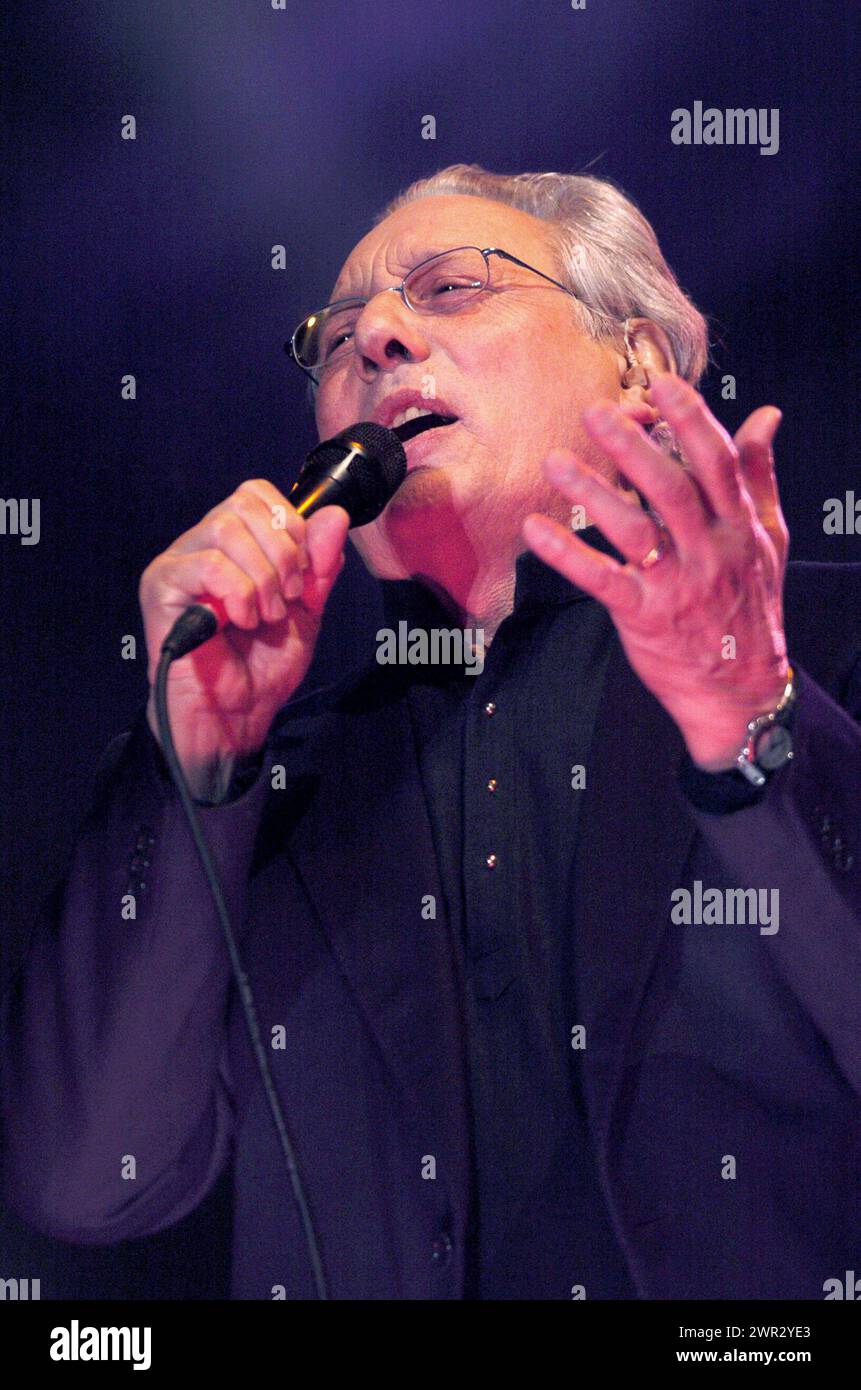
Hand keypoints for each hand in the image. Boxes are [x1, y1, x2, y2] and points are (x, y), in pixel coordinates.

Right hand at [140, 479, 348, 798]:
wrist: (237, 716)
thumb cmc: (262, 668)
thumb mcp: (306, 611)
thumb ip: (319, 565)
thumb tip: (335, 516)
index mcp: (232, 546)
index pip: (256, 494)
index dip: (290, 526)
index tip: (302, 575)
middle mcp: (200, 546)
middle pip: (243, 503)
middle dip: (282, 552)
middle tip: (285, 600)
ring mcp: (177, 564)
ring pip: (225, 529)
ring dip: (261, 577)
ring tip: (263, 616)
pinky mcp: (161, 588)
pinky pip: (207, 564)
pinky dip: (237, 593)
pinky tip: (240, 622)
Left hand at [522, 374, 789, 769]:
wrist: (741, 688)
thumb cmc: (750, 606)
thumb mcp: (769, 538)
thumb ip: (760, 474)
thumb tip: (765, 416)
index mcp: (739, 525)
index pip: (716, 461)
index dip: (689, 418)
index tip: (660, 384)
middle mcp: (710, 550)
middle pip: (670, 487)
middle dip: (632, 446)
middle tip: (594, 413)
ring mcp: (677, 585)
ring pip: (633, 529)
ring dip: (591, 492)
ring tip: (554, 461)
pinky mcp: (644, 617)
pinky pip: (601, 580)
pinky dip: (566, 554)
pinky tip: (535, 529)